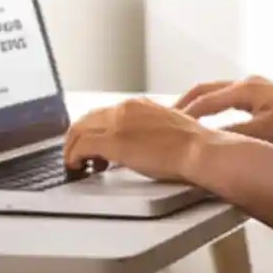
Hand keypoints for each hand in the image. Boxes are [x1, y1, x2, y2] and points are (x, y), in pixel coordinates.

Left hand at [63, 98, 217, 182]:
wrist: (199, 150)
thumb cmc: (193, 146)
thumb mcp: (166, 129)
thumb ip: (147, 132)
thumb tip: (139, 145)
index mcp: (137, 105)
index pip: (103, 113)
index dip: (91, 130)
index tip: (90, 145)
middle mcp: (124, 109)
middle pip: (85, 119)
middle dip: (76, 138)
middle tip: (77, 156)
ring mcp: (117, 124)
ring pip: (78, 131)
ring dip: (72, 148)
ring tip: (76, 164)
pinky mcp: (113, 142)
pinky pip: (81, 147)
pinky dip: (73, 157)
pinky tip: (77, 167)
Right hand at [175, 75, 272, 146]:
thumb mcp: (266, 134)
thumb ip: (233, 137)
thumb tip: (204, 142)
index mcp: (246, 88)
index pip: (203, 101)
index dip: (182, 115)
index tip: (163, 125)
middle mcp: (251, 83)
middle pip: (207, 90)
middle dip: (186, 103)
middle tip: (166, 117)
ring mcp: (261, 88)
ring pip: (221, 93)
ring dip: (202, 105)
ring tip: (186, 119)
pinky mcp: (271, 97)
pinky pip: (234, 99)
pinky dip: (218, 108)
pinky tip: (219, 122)